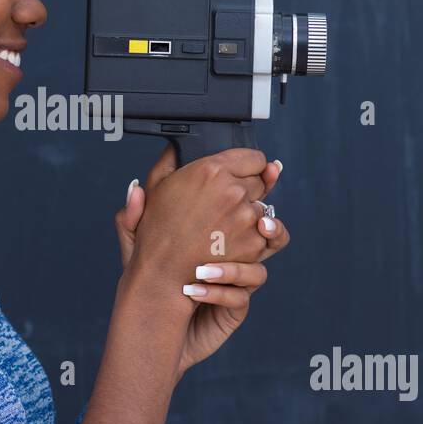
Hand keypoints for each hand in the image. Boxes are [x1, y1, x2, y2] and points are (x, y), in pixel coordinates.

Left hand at [114, 144, 289, 379]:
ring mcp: (236, 280)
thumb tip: (134, 185)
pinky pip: (239, 297)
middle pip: (267, 231)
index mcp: (218, 226)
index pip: (247, 200)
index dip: (262, 183)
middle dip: (266, 223)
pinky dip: (218, 292)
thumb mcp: (136, 241)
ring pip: (260, 268)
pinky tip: (194, 290)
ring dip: (238, 265)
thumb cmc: (148, 274)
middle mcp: (233, 251)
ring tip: (209, 267)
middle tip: (258, 221)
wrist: (150, 321)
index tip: (267, 171)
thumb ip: (136, 212)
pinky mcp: (233, 307)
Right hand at [115, 143, 288, 271]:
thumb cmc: (157, 235)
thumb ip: (168, 161)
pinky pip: (267, 232)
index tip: (240, 174)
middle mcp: (233, 190)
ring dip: (249, 214)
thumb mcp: (154, 188)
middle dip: (246, 191)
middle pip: (260, 182)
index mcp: (211, 170)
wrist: (165, 277)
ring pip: (264, 207)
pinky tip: (235, 239)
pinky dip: (256, 236)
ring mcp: (247, 217)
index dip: (246, 167)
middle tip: (223, 204)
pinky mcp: (255, 242)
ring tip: (224, 226)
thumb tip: (176, 146)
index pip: (254, 158)